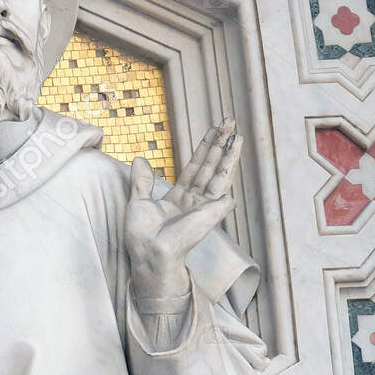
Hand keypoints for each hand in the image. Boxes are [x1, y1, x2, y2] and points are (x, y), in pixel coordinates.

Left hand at [125, 120, 240, 300]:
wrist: (149, 251)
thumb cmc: (142, 235)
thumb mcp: (138, 202)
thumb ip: (142, 181)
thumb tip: (140, 159)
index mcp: (178, 199)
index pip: (194, 168)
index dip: (203, 150)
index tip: (212, 132)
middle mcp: (194, 201)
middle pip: (210, 167)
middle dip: (219, 145)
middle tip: (229, 123)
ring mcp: (204, 206)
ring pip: (219, 173)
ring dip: (228, 153)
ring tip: (237, 133)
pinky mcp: (210, 210)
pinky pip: (222, 187)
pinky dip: (228, 170)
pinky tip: (236, 152)